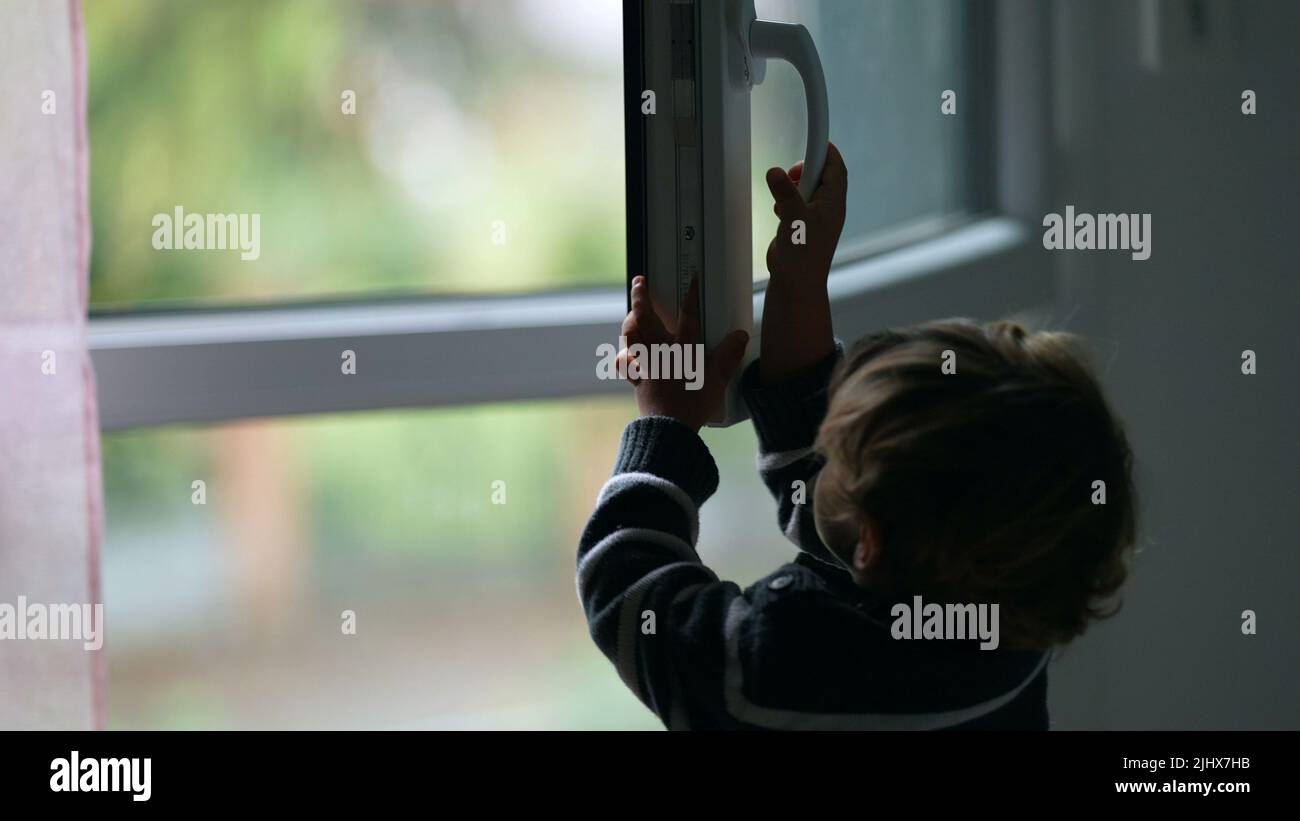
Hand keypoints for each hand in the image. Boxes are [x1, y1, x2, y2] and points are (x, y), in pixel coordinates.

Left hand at [617, 276, 749, 431]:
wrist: (670, 429)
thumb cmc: (693, 404)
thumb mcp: (718, 380)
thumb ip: (729, 356)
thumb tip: (740, 335)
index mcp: (682, 348)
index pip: (688, 315)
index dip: (691, 295)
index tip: (692, 278)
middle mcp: (660, 352)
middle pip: (646, 318)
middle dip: (641, 297)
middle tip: (639, 281)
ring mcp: (645, 364)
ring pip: (631, 336)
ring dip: (630, 321)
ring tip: (631, 312)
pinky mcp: (638, 380)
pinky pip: (626, 363)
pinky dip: (624, 355)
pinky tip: (624, 352)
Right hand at [764, 141, 847, 287]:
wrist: (797, 284)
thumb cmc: (803, 255)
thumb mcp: (793, 218)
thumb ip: (785, 193)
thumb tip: (775, 172)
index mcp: (833, 202)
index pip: (836, 168)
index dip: (827, 151)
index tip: (815, 139)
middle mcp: (827, 208)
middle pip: (823, 176)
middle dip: (806, 169)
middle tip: (792, 172)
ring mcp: (815, 218)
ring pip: (808, 190)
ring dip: (794, 186)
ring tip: (783, 194)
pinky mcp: (803, 227)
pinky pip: (797, 204)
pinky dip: (787, 201)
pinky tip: (779, 210)